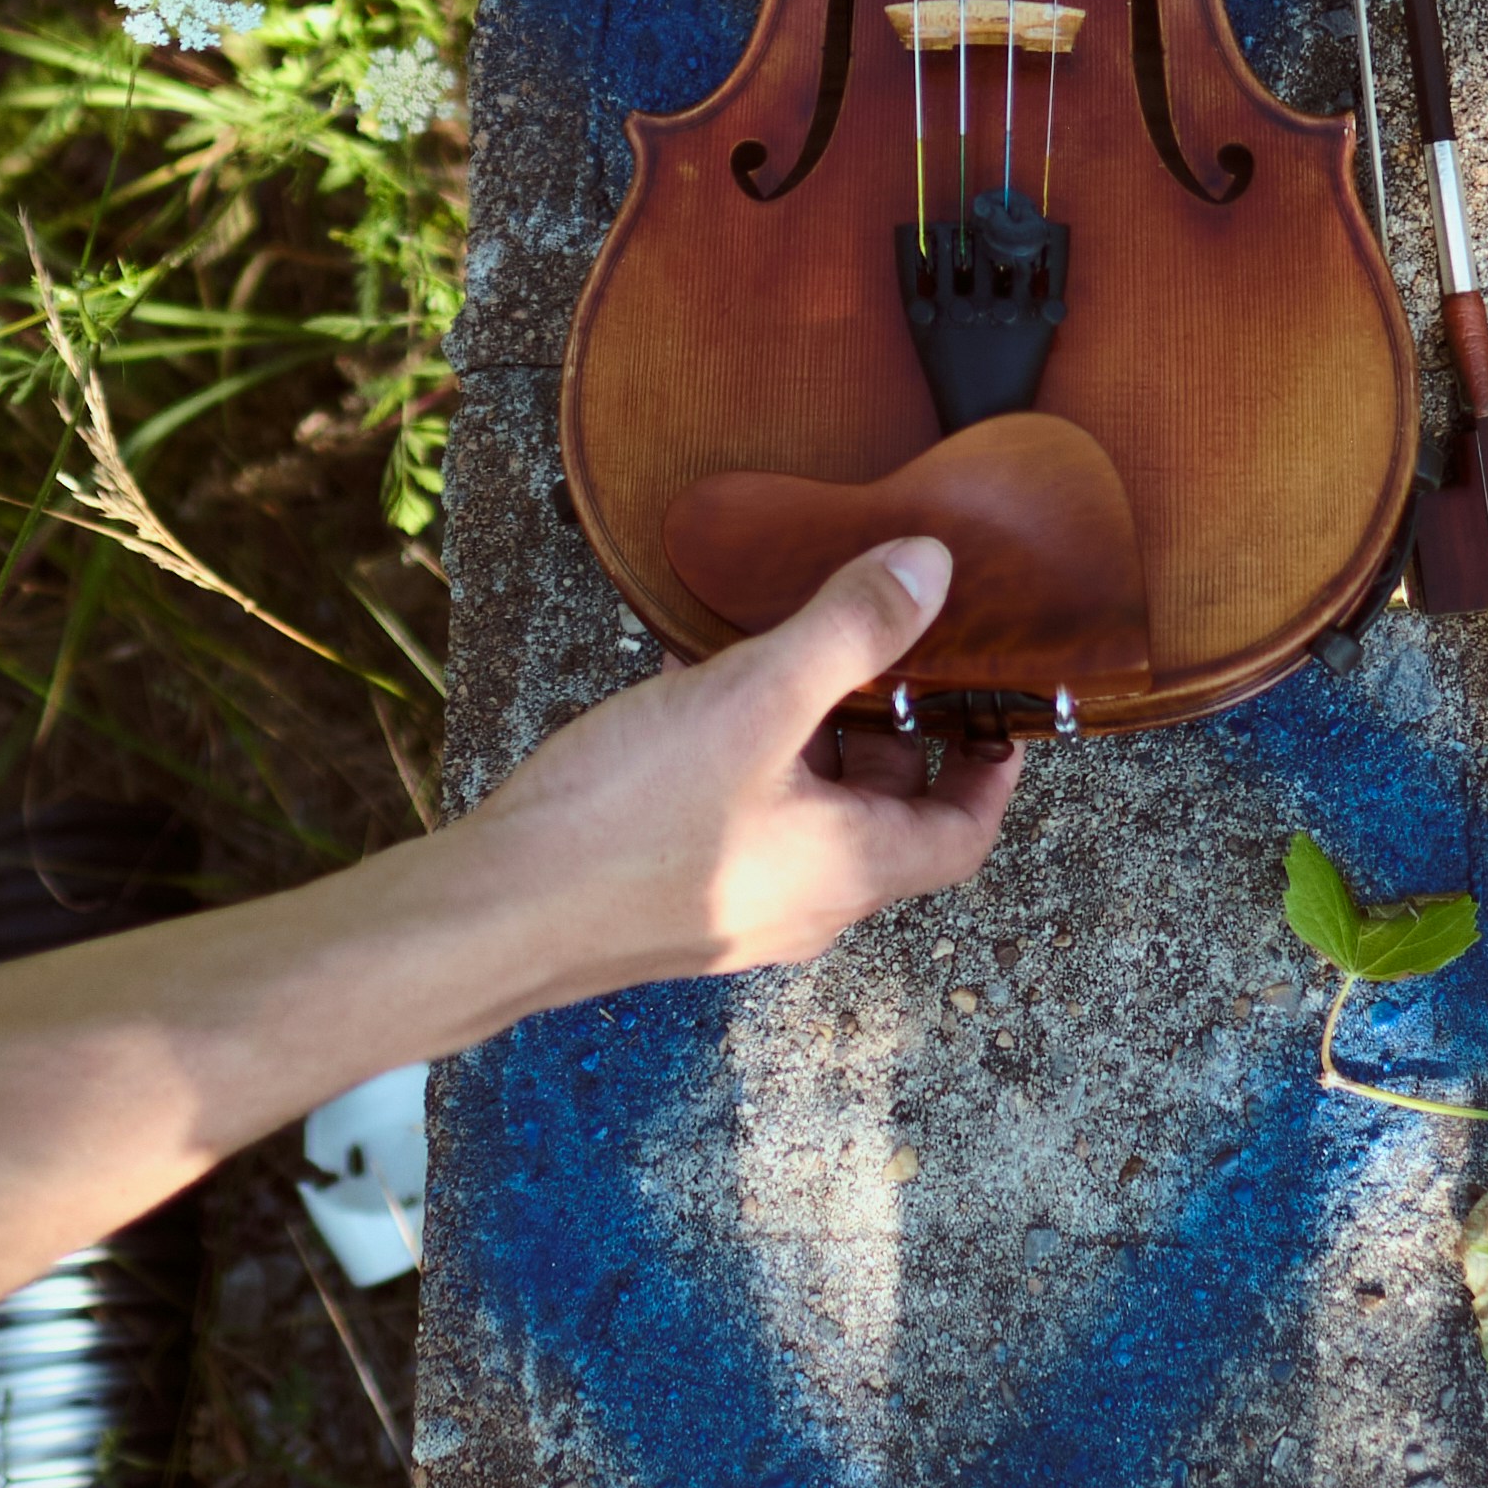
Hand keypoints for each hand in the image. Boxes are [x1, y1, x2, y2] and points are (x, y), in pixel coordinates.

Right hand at [447, 538, 1023, 1002]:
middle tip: (891, 660)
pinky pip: (746, 830)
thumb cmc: (626, 824)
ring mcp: (736, 913)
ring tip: (792, 665)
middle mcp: (805, 907)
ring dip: (818, 751)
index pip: (963, 836)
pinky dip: (754, 769)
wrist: (491, 918)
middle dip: (898, 743)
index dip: (992, 772)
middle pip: (888, 825)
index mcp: (851, 871)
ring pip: (813, 825)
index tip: (996, 711)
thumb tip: (932, 568)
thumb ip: (849, 630)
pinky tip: (702, 707)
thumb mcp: (753, 700)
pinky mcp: (674, 904)